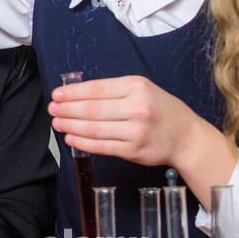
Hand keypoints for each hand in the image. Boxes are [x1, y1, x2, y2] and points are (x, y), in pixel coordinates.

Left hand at [48, 75, 200, 166]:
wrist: (186, 136)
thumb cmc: (160, 110)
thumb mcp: (142, 89)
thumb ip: (114, 90)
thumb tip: (77, 94)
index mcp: (137, 87)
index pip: (96, 89)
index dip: (73, 93)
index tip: (57, 95)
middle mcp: (137, 108)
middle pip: (92, 109)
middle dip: (67, 109)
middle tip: (52, 109)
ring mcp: (136, 131)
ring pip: (94, 129)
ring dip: (71, 125)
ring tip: (57, 123)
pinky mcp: (133, 151)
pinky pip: (102, 146)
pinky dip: (83, 142)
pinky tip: (71, 137)